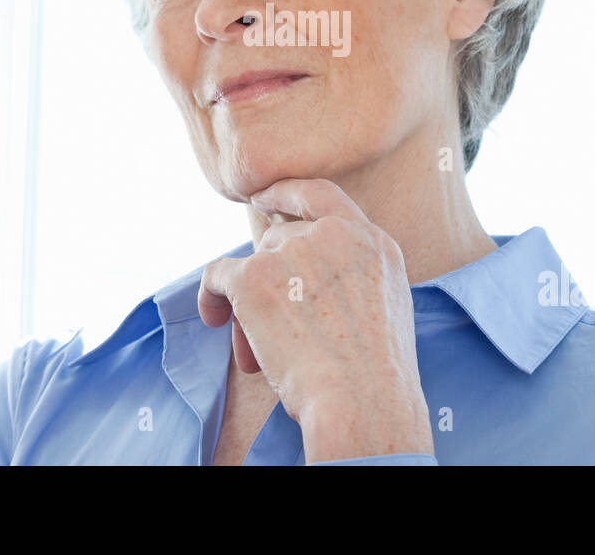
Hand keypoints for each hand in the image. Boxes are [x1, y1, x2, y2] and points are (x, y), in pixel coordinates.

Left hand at [197, 177, 433, 461]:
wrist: (362, 401)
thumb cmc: (373, 376)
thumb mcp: (384, 306)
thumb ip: (353, 275)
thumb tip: (302, 280)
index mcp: (374, 242)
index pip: (321, 194)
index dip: (286, 193)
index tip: (262, 199)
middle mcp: (335, 235)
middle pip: (280, 239)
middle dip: (271, 279)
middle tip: (272, 328)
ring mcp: (294, 251)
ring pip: (253, 262)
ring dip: (249, 303)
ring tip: (259, 353)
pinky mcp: (255, 276)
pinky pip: (218, 274)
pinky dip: (211, 296)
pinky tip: (213, 317)